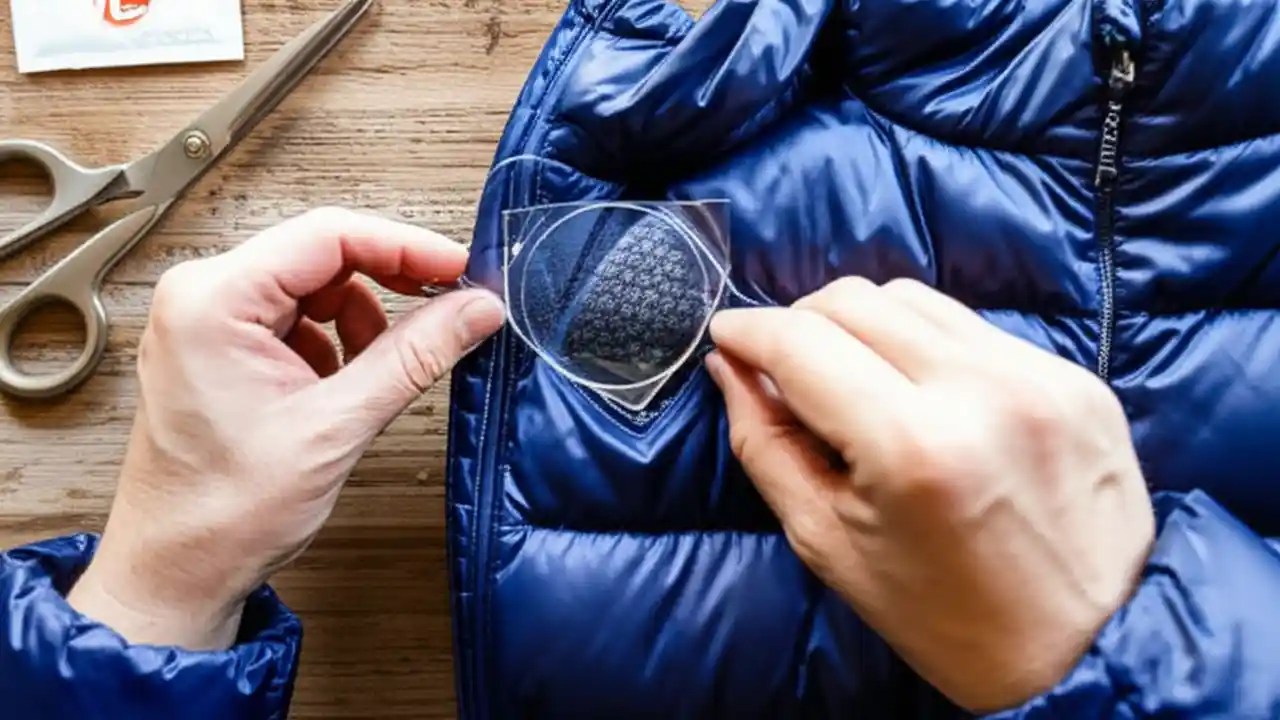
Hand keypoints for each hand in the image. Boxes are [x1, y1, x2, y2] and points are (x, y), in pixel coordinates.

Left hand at [66, 207, 504, 649]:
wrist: (179, 572)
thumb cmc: (222, 512)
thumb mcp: (337, 426)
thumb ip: (414, 356)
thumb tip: (474, 310)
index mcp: (212, 301)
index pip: (328, 236)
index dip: (405, 247)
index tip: (457, 270)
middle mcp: (201, 297)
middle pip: (322, 255)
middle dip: (387, 285)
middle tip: (445, 310)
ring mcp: (207, 321)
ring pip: (314, 287)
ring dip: (360, 321)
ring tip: (374, 375)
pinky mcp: (220, 347)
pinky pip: (296, 318)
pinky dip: (335, 344)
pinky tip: (342, 388)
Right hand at [704, 277, 1154, 711]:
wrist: (1088, 651)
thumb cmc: (940, 618)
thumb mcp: (828, 544)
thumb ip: (766, 444)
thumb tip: (731, 365)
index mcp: (911, 446)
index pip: (802, 342)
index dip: (749, 330)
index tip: (727, 336)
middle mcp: (980, 390)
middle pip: (855, 300)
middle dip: (800, 322)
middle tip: (784, 366)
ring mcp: (1039, 377)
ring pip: (914, 298)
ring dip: (862, 323)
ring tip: (852, 377)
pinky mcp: (1076, 378)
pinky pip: (972, 326)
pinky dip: (924, 345)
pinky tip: (922, 393)